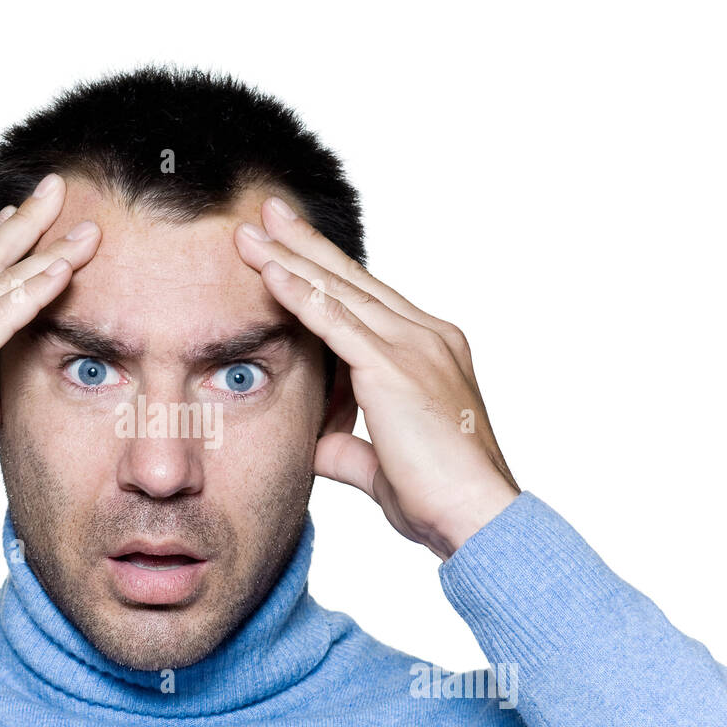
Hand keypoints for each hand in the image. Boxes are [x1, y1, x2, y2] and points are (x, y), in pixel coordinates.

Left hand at [234, 196, 518, 559]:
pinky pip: (335, 320)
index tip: (290, 244)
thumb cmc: (439, 499)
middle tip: (266, 209)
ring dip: (289, 256)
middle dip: (304, 243)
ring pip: (338, 289)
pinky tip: (268, 270)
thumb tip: (317, 444)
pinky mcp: (394, 367)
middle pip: (352, 279)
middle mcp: (426, 336)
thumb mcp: (381, 465)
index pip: (367, 299)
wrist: (476, 517)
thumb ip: (346, 445)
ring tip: (250, 228)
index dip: (325, 269)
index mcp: (430, 351)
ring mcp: (414, 346)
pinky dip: (299, 293)